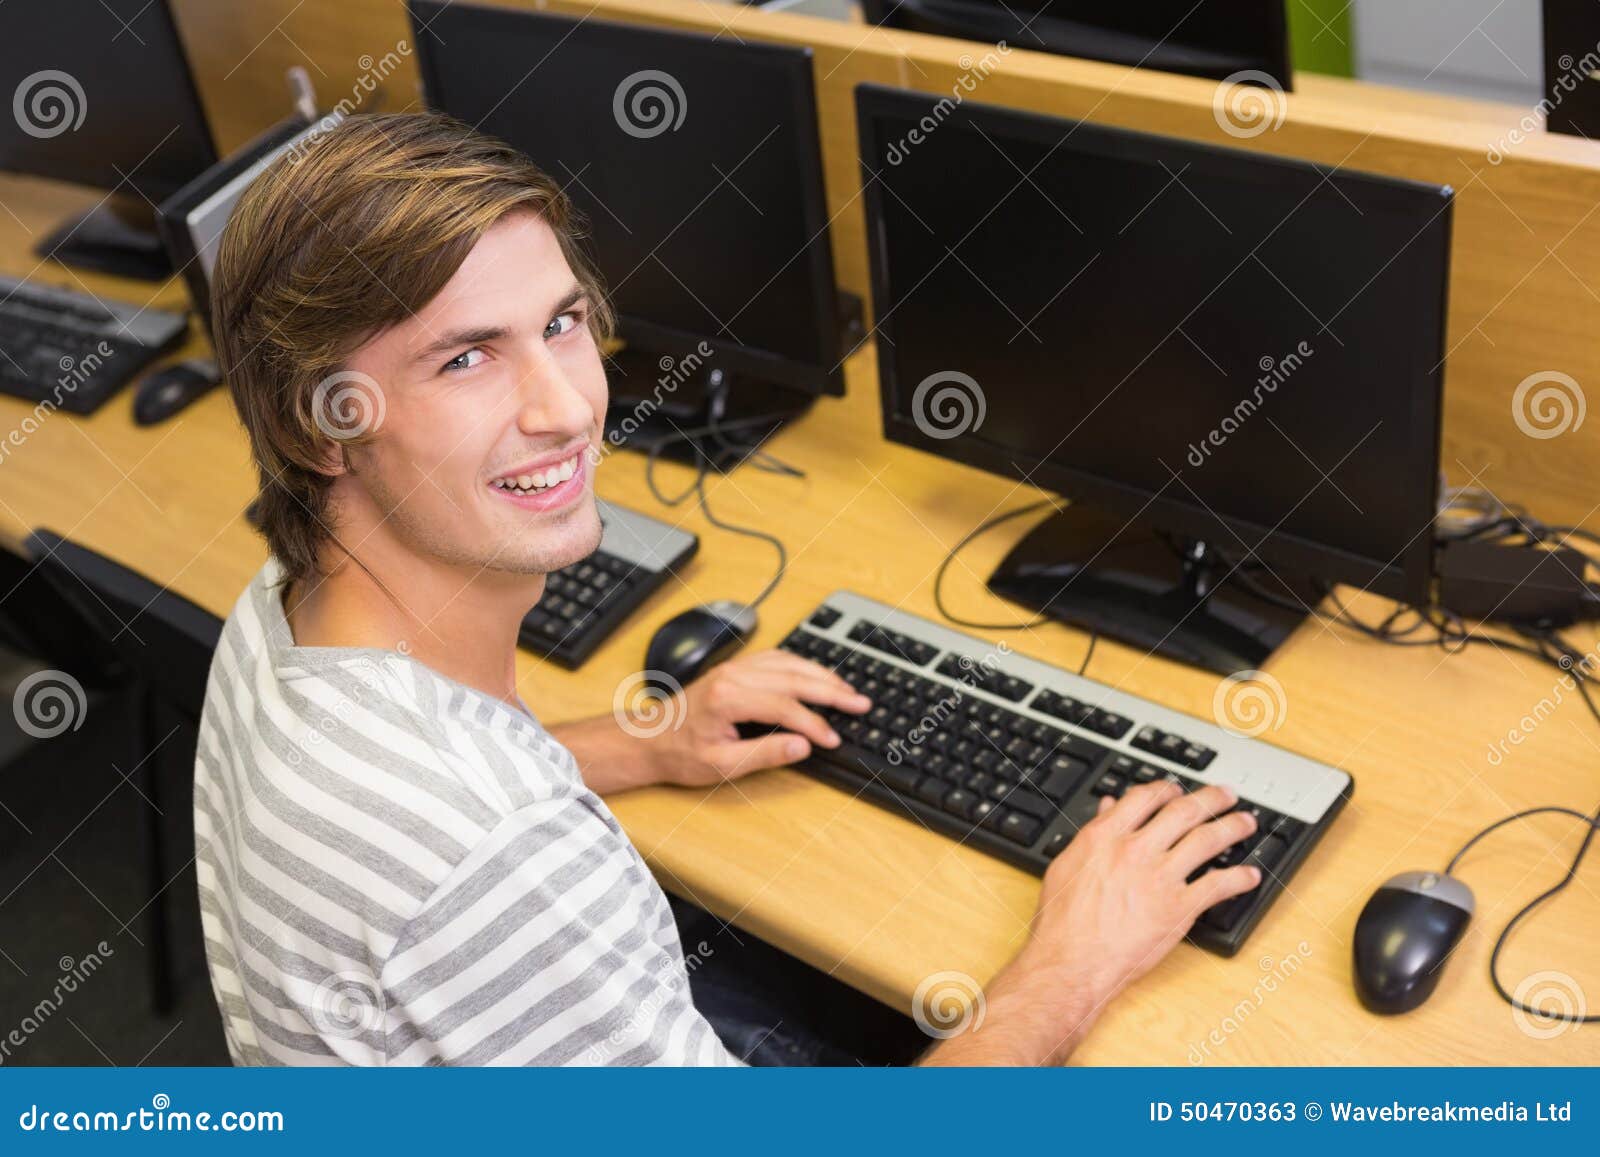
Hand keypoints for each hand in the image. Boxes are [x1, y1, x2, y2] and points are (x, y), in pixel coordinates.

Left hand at [645, 649, 870, 787]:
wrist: (648, 739)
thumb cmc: (679, 754)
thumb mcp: (722, 766)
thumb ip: (765, 755)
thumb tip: (802, 745)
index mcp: (728, 698)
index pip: (785, 706)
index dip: (814, 723)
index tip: (833, 738)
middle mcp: (733, 676)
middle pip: (793, 676)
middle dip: (831, 690)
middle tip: (860, 703)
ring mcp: (734, 668)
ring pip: (788, 662)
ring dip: (821, 674)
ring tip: (848, 690)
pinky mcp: (735, 669)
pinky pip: (776, 659)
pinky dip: (802, 665)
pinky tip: (817, 675)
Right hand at [1027, 782, 1260, 1043]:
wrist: (1072, 960)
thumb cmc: (1064, 920)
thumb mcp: (1069, 864)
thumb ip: (1094, 832)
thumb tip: (1109, 808)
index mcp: (1106, 836)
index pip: (1145, 798)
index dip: (1167, 789)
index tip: (1178, 790)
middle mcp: (1137, 850)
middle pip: (1184, 811)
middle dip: (1211, 799)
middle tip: (1226, 795)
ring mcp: (1161, 877)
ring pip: (1208, 840)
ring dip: (1233, 828)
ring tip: (1246, 823)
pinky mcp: (1180, 907)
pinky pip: (1219, 886)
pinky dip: (1239, 878)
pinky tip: (1249, 876)